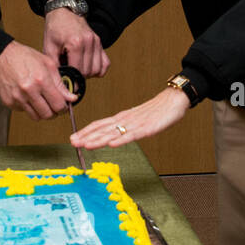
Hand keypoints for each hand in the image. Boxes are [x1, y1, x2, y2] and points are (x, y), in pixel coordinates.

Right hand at [0, 41, 70, 120]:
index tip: (64, 105)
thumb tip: (71, 97)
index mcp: (41, 80)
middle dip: (54, 112)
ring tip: (41, 101)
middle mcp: (29, 91)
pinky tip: (28, 96)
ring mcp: (17, 98)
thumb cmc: (23, 56)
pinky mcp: (9, 102)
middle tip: (54, 105)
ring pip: (36, 117)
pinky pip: (24, 111)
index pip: (58, 105)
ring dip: (42, 111)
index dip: (64, 108)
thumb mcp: (47, 64)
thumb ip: (60, 83)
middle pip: (48, 115)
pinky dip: (29, 107)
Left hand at [43, 7, 109, 76]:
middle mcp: (89, 42)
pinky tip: (88, 66)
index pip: (78, 71)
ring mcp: (96, 42)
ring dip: (88, 74)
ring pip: (97, 70)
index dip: (71, 79)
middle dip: (78, 76)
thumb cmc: (55, 28)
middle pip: (88, 72)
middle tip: (69, 71)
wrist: (64, 12)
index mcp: (75, 43)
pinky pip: (105, 64)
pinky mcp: (100, 43)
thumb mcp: (48, 47)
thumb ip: (55, 65)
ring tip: (77, 68)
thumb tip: (61, 82)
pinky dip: (98, 69)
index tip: (65, 80)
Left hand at [69, 87, 189, 148]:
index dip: (86, 131)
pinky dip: (120, 140)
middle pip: (103, 129)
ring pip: (113, 133)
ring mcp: (135, 124)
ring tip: (85, 144)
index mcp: (122, 118)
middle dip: (86, 136)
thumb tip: (111, 135)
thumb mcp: (136, 119)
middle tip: (72, 142)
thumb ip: (124, 126)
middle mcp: (125, 120)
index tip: (73, 137)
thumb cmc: (156, 110)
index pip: (99, 124)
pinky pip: (132, 135)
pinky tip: (112, 144)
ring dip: (98, 139)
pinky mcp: (147, 129)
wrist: (173, 100)